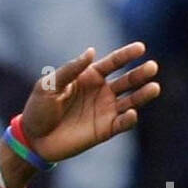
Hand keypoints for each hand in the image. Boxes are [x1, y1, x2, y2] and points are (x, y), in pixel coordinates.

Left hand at [19, 43, 159, 162]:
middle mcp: (102, 92)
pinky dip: (129, 119)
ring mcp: (105, 111)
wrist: (33, 139)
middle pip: (127, 80)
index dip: (126, 55)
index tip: (140, 48)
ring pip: (130, 101)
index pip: (113, 63)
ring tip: (154, 87)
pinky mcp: (104, 130)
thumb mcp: (49, 86)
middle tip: (152, 67)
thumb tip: (91, 52)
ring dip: (142, 95)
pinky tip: (132, 113)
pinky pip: (121, 123)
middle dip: (140, 74)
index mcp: (89, 77)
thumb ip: (70, 70)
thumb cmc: (38, 109)